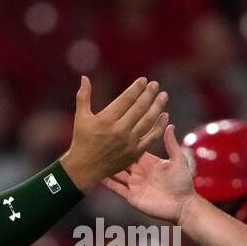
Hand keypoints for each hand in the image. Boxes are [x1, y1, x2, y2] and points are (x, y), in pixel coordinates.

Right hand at [61, 76, 171, 191]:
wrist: (85, 168)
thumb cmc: (82, 141)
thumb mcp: (81, 117)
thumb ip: (83, 96)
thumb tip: (84, 77)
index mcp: (106, 119)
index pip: (126, 99)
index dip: (136, 88)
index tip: (144, 80)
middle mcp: (119, 130)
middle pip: (139, 108)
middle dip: (149, 94)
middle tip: (155, 84)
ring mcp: (128, 142)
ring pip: (148, 121)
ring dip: (157, 107)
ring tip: (163, 96)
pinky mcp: (134, 153)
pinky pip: (151, 138)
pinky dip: (160, 127)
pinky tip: (165, 117)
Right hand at [102, 123, 196, 224]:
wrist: (183, 206)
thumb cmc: (183, 183)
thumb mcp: (178, 160)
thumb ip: (171, 144)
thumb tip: (169, 125)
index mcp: (148, 162)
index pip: (132, 149)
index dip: (124, 141)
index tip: (114, 131)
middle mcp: (139, 172)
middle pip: (121, 160)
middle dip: (111, 153)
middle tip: (98, 142)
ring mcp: (134, 185)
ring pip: (116, 174)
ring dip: (106, 167)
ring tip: (94, 158)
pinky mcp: (131, 196)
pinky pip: (116, 188)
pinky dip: (107, 182)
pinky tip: (97, 175)